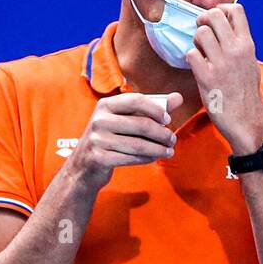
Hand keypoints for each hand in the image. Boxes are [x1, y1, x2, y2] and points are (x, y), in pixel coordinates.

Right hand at [68, 91, 182, 190]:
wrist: (84, 165)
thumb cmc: (111, 138)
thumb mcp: (126, 120)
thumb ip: (152, 109)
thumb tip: (178, 97)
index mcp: (106, 105)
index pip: (136, 100)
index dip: (156, 109)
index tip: (168, 119)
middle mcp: (99, 119)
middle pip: (141, 124)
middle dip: (162, 133)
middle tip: (172, 139)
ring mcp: (97, 139)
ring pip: (138, 144)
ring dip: (158, 149)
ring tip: (169, 150)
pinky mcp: (99, 157)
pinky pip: (131, 158)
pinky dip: (147, 159)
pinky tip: (155, 158)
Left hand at [185, 3, 262, 153]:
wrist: (247, 121)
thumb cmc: (246, 93)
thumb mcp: (251, 63)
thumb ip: (239, 45)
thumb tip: (226, 28)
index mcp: (247, 45)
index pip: (235, 10)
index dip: (221, 9)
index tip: (216, 19)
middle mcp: (235, 50)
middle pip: (214, 15)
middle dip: (203, 20)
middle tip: (202, 32)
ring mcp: (221, 63)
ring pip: (200, 33)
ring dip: (196, 41)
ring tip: (201, 52)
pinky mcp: (207, 77)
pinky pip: (191, 54)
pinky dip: (191, 59)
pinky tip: (198, 68)